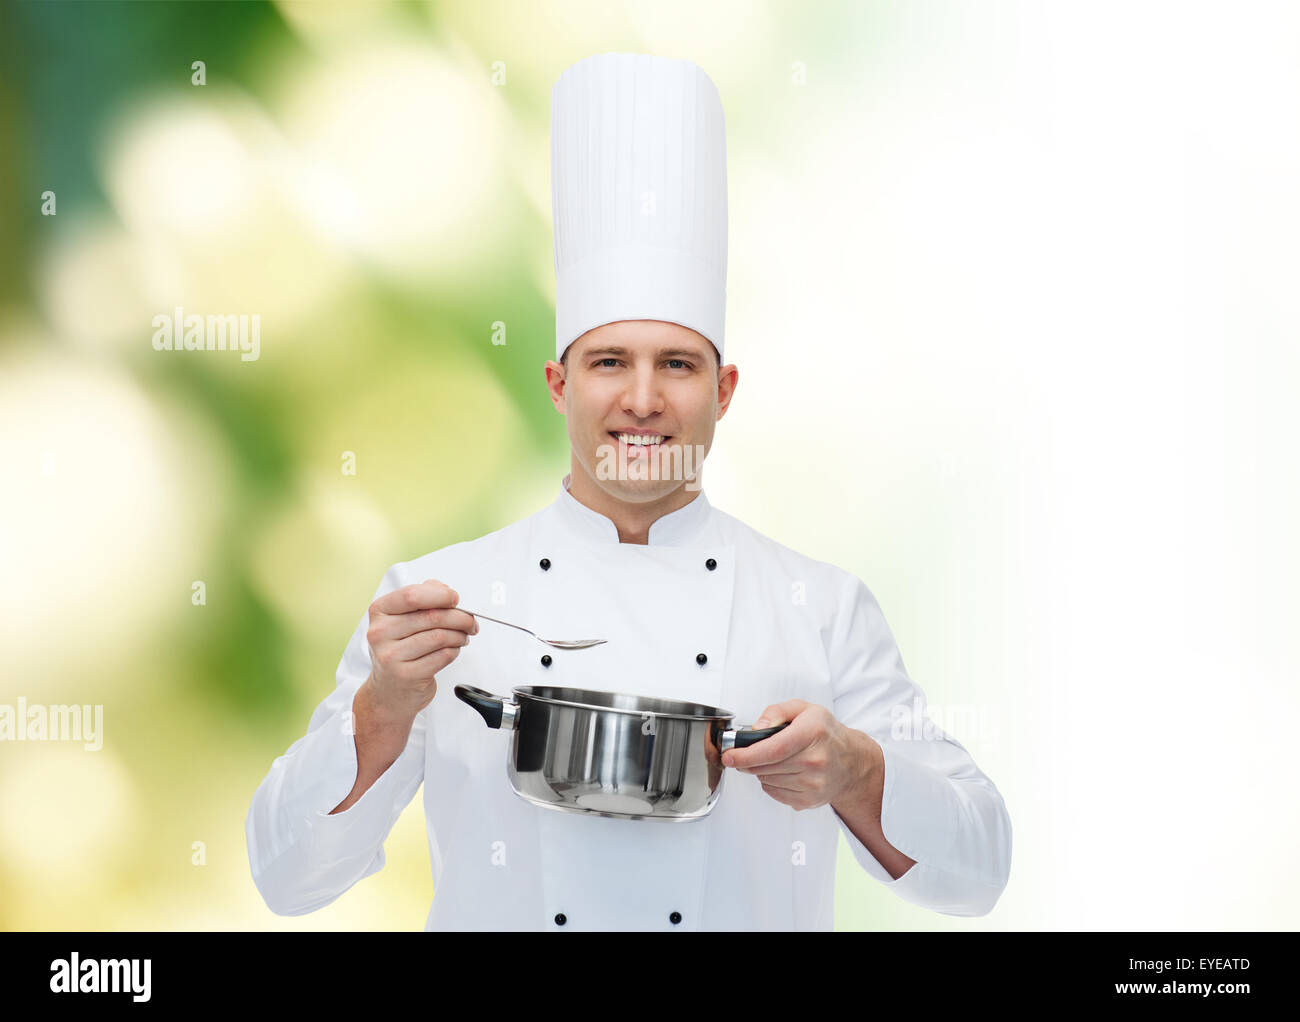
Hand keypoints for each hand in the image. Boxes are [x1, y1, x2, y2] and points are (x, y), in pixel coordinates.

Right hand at [365, 579, 476, 720]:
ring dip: (459, 635)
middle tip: (470, 621)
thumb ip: (422, 599)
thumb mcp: (402, 620)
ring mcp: (392, 656)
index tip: (455, 599)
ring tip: (462, 636)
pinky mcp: (407, 675)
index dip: (440, 595)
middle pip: (432, 617)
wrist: (389, 691)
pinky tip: (452, 650)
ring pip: (440, 637)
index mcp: (380, 612)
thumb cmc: (399, 650)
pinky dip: (454, 651)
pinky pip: (443, 656)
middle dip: (459, 617)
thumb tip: (444, 590)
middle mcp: (381, 633)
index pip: (412, 596)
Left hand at [721, 699, 871, 811]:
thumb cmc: (824, 732)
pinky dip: (770, 783)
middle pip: (766, 767)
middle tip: (745, 754)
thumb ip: (776, 712)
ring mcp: (814, 784)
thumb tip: (756, 729)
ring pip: (767, 781)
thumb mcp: (803, 709)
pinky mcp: (810, 800)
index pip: (773, 749)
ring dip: (761, 771)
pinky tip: (782, 772)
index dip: (746, 754)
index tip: (729, 755)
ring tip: (774, 760)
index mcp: (813, 732)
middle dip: (749, 761)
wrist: (851, 761)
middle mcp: (816, 760)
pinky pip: (775, 793)